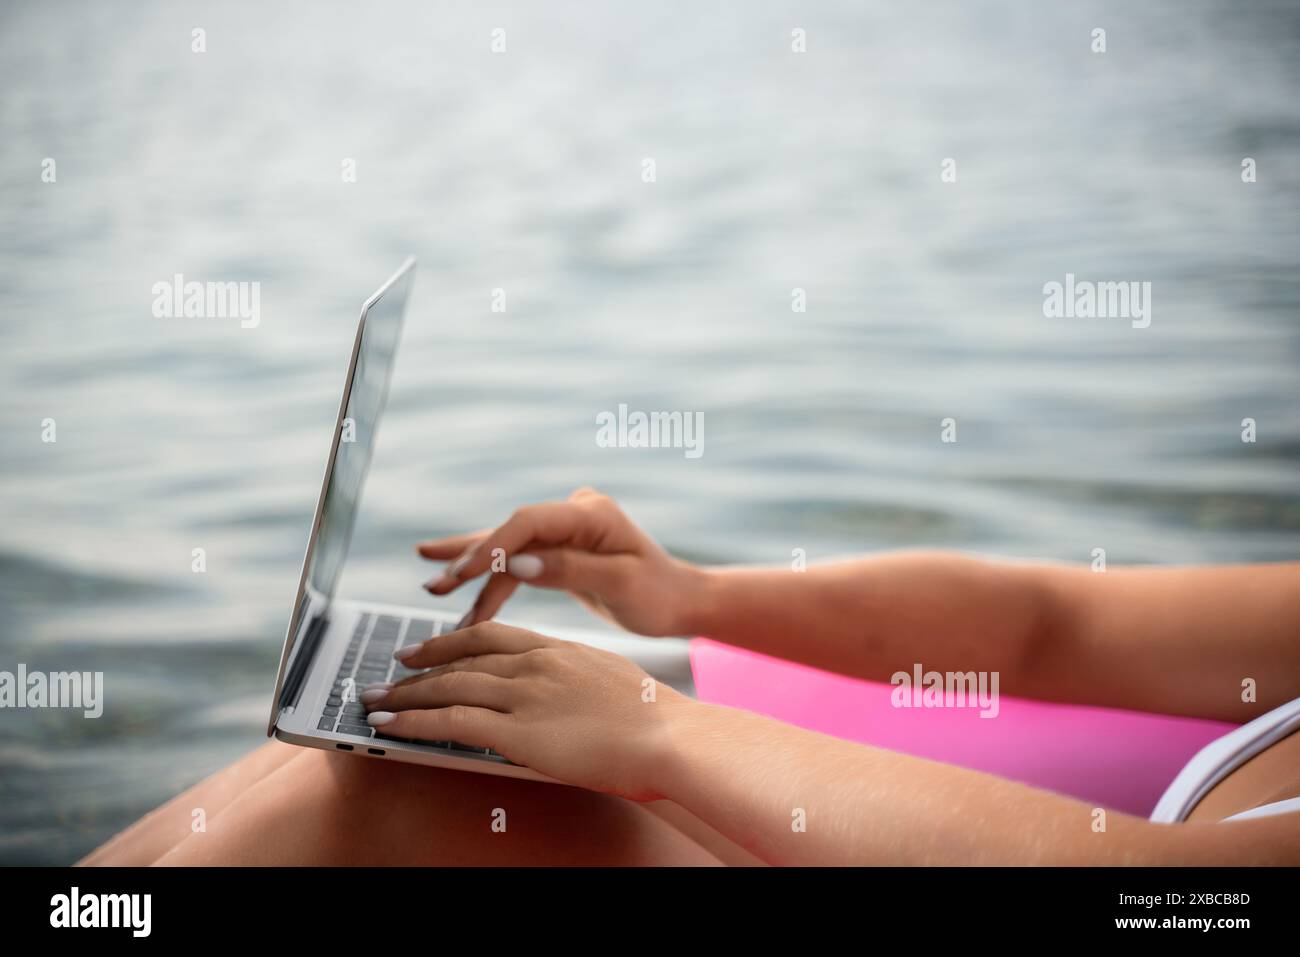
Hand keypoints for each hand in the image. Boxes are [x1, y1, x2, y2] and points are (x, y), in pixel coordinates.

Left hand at [363, 622, 692, 799]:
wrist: (672, 735)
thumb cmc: (655, 719)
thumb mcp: (609, 684)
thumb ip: (576, 683)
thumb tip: (563, 699)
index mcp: (558, 649)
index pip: (492, 636)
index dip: (452, 640)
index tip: (427, 647)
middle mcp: (536, 663)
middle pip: (461, 656)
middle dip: (418, 665)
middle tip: (388, 673)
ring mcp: (525, 694)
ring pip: (448, 686)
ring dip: (404, 696)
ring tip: (373, 703)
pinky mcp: (519, 729)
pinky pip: (451, 721)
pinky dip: (413, 723)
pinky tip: (389, 728)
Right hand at [416, 487, 706, 635]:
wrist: (679, 601)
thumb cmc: (658, 594)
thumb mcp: (620, 584)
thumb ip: (568, 570)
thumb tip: (515, 565)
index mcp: (590, 513)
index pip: (529, 522)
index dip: (492, 547)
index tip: (462, 575)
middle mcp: (573, 513)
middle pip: (511, 532)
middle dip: (471, 559)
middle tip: (434, 582)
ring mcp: (564, 529)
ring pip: (508, 547)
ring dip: (474, 572)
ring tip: (433, 587)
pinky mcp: (558, 549)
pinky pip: (517, 562)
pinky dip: (491, 581)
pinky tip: (456, 586)